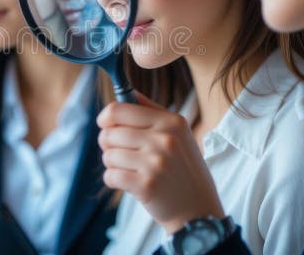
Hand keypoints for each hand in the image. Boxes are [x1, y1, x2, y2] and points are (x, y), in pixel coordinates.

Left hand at [97, 91, 223, 232]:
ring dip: (112, 164)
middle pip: (110, 132)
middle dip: (108, 144)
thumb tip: (126, 91)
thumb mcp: (179, 134)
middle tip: (120, 154)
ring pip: (108, 154)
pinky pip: (111, 175)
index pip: (119, 109)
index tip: (105, 125)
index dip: (105, 118)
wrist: (198, 211)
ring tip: (129, 169)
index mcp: (171, 121)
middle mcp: (164, 139)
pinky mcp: (146, 185)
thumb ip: (152, 111)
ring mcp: (155, 162)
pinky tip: (127, 183)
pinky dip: (113, 180)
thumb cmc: (183, 169)